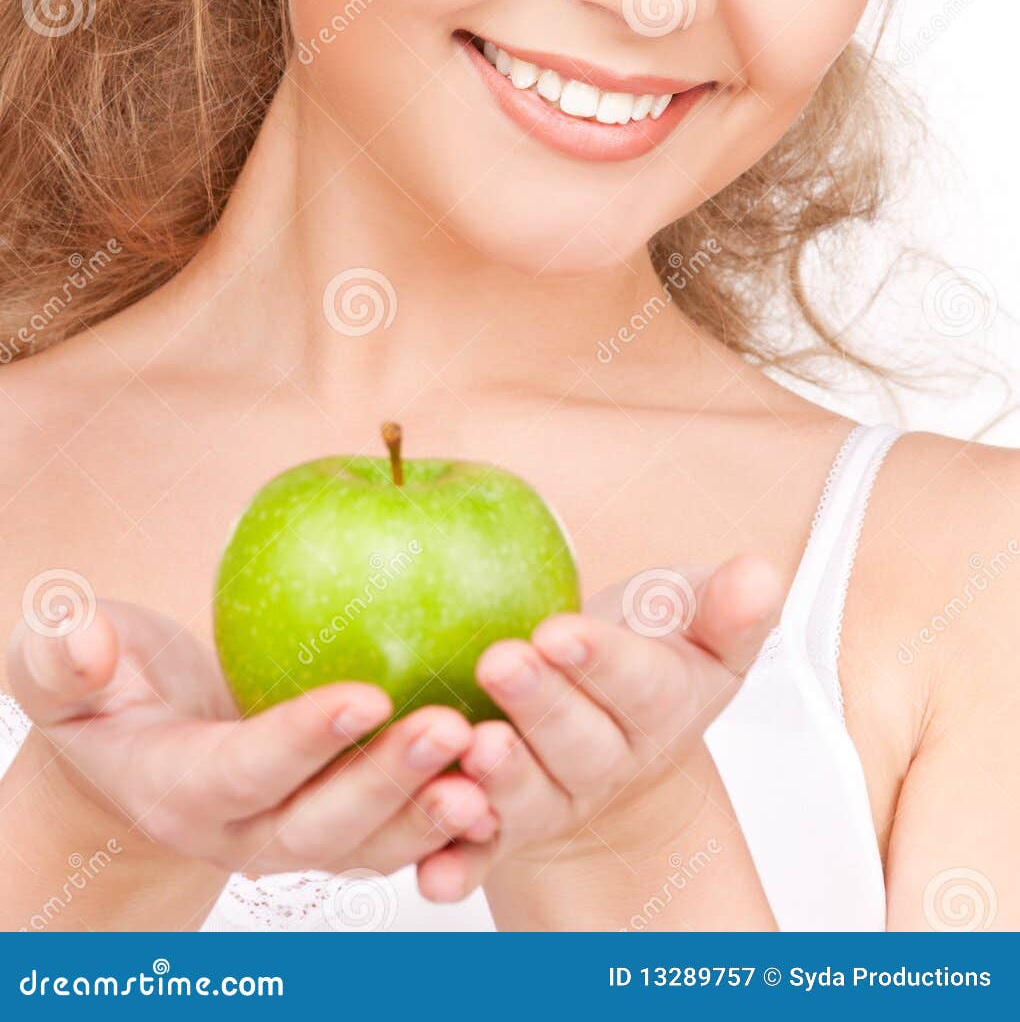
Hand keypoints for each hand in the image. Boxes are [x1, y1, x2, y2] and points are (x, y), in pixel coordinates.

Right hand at [5, 599, 495, 878]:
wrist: (143, 745)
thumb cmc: (108, 689)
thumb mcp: (63, 672)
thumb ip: (59, 657)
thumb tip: (82, 636)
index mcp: (182, 789)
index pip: (246, 771)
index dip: (303, 740)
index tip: (367, 694)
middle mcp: (248, 832)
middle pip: (325, 827)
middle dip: (389, 784)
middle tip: (455, 726)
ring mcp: (303, 837)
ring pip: (377, 844)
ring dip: (439, 811)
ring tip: (496, 758)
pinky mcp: (349, 826)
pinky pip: (407, 833)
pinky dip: (458, 815)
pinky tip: (513, 768)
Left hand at [414, 553, 782, 901]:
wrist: (611, 728)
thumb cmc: (648, 653)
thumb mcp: (693, 617)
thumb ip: (725, 605)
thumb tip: (757, 577)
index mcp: (661, 706)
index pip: (638, 684)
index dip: (601, 660)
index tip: (560, 630)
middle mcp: (608, 764)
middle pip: (578, 743)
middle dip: (540, 705)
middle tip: (502, 662)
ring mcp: (554, 801)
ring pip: (528, 800)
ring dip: (499, 779)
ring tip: (472, 744)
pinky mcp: (501, 832)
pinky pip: (479, 854)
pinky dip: (456, 863)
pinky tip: (429, 866)